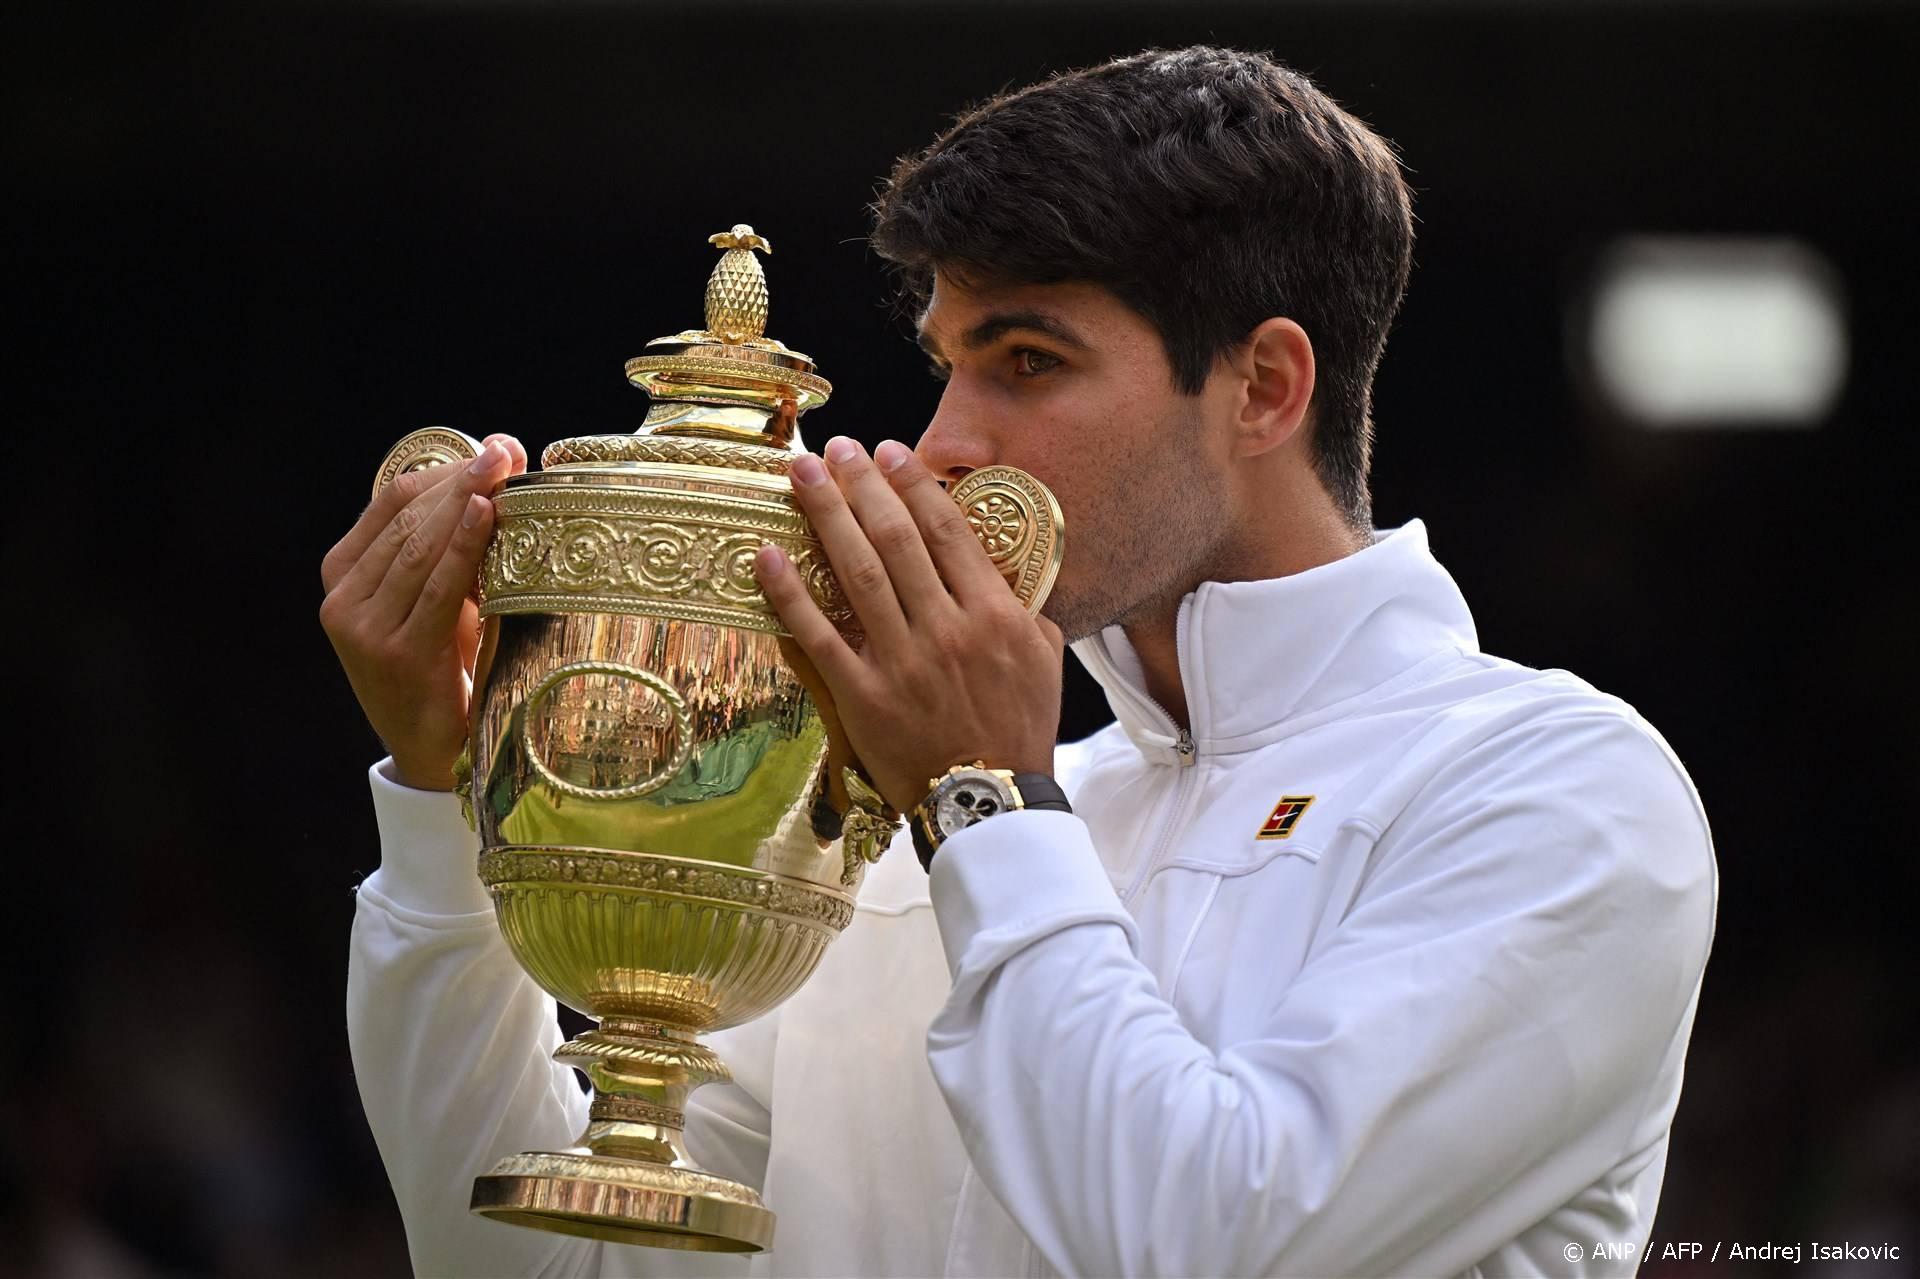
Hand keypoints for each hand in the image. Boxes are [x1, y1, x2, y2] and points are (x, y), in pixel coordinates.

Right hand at [320, 435, 527, 789]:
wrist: (437, 751)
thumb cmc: (447, 666)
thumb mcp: (439, 599)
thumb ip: (453, 544)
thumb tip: (498, 470)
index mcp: (343, 574)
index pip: (391, 503)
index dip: (443, 471)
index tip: (491, 450)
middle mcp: (343, 599)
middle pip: (407, 520)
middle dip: (462, 481)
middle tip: (506, 453)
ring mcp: (363, 629)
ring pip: (420, 548)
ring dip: (466, 504)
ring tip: (504, 471)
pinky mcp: (396, 655)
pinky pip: (437, 589)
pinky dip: (464, 548)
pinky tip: (487, 515)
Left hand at [754, 437, 1063, 812]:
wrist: (989, 801)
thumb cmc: (1018, 729)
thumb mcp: (1044, 659)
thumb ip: (1022, 605)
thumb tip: (998, 559)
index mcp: (993, 615)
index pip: (947, 531)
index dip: (915, 485)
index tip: (891, 452)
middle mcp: (945, 629)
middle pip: (896, 539)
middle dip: (864, 485)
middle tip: (839, 449)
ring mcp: (901, 662)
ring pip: (857, 574)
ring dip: (827, 517)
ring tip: (803, 475)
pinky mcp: (863, 696)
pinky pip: (819, 636)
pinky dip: (790, 594)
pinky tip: (766, 556)